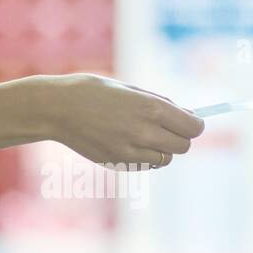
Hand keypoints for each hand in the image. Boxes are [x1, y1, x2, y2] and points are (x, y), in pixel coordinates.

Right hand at [46, 73, 204, 169]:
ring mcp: (131, 150)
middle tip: (169, 127)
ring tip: (146, 134)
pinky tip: (131, 142)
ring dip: (163, 148)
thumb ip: (159, 102)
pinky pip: (147, 164)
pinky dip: (147, 157)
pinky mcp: (119, 162)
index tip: (190, 121)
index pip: (193, 127)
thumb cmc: (93, 91)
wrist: (57, 109)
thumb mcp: (129, 88)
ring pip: (166, 159)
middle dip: (181, 137)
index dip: (195, 125)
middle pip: (183, 146)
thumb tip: (186, 114)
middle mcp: (144, 131)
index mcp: (150, 107)